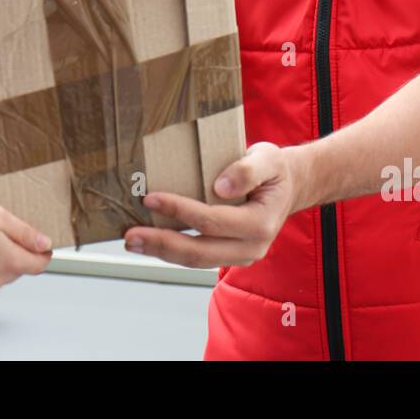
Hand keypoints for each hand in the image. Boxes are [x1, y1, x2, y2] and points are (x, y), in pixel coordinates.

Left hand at [122, 141, 299, 267]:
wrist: (288, 186)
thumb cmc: (274, 169)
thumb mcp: (268, 158)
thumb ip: (247, 170)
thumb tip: (221, 187)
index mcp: (260, 223)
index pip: (212, 221)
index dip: (180, 210)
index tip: (151, 198)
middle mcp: (251, 246)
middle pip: (199, 251)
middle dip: (162, 244)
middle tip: (131, 235)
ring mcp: (240, 255)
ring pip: (195, 260)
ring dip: (161, 252)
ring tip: (133, 242)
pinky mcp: (229, 255)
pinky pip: (197, 257)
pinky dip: (171, 250)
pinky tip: (150, 242)